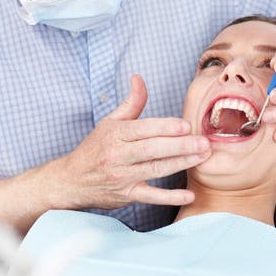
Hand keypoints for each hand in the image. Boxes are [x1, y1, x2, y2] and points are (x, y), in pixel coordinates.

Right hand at [52, 75, 210, 209]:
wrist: (71, 180)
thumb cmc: (95, 148)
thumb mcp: (109, 122)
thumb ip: (131, 102)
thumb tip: (139, 78)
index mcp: (115, 134)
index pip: (143, 129)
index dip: (165, 127)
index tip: (186, 125)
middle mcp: (118, 155)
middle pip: (152, 150)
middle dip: (180, 146)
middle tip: (203, 143)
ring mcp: (122, 177)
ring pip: (154, 170)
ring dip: (180, 164)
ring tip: (202, 158)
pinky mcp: (126, 196)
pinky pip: (150, 197)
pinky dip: (170, 197)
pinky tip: (188, 194)